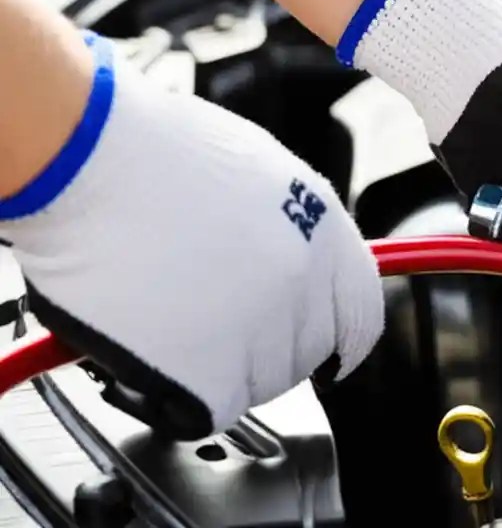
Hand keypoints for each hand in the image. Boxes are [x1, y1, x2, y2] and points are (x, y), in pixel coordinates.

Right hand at [0, 35, 382, 439]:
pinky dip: (181, 395)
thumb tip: (288, 260)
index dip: (343, 339)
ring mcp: (261, 328)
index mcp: (326, 232)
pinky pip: (209, 407)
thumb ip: (287, 225)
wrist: (85, 156)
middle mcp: (305, 284)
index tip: (334, 355)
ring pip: (258, 382)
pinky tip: (153, 356)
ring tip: (167, 319)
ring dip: (220, 367)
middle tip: (215, 328)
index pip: (362, 312)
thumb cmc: (149, 149)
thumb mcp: (256, 171)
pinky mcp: (209, 369)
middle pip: (307, 352)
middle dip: (267, 349)